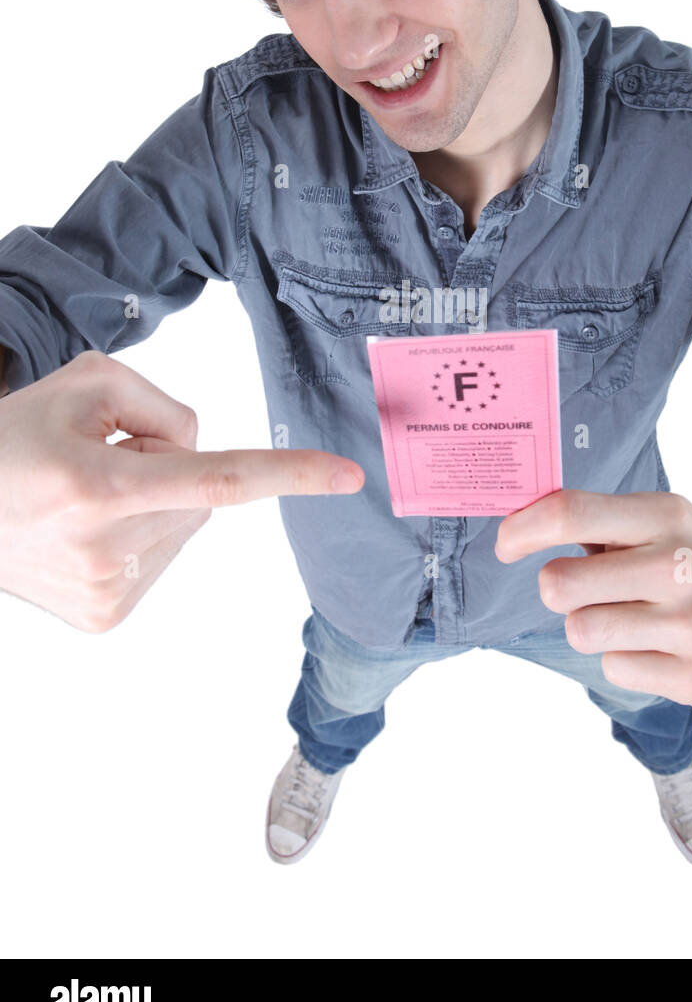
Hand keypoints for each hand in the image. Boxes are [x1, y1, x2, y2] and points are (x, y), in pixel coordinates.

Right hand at [0, 350, 363, 632]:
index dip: (288, 473)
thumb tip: (202, 452)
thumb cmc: (16, 440)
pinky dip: (137, 538)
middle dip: (168, 470)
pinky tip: (84, 533)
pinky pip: (161, 560)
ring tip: (83, 501)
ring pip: (185, 528)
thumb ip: (163, 406)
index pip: (216, 477)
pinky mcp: (105, 619)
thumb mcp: (86, 383)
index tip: (347, 475)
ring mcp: (106, 592)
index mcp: (101, 488)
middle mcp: (105, 548)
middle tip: (99, 466)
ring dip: (154, 505)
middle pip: (202, 494)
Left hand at [494, 488, 691, 705]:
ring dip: (591, 624)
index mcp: (666, 517)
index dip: (523, 529)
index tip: (507, 544)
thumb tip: (520, 523)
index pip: (571, 513)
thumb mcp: (663, 519)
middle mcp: (680, 568)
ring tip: (629, 615)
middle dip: (557, 587)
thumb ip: (599, 522)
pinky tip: (659, 645)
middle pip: (560, 586)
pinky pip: (615, 669)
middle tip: (581, 588)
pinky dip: (625, 658)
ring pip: (582, 631)